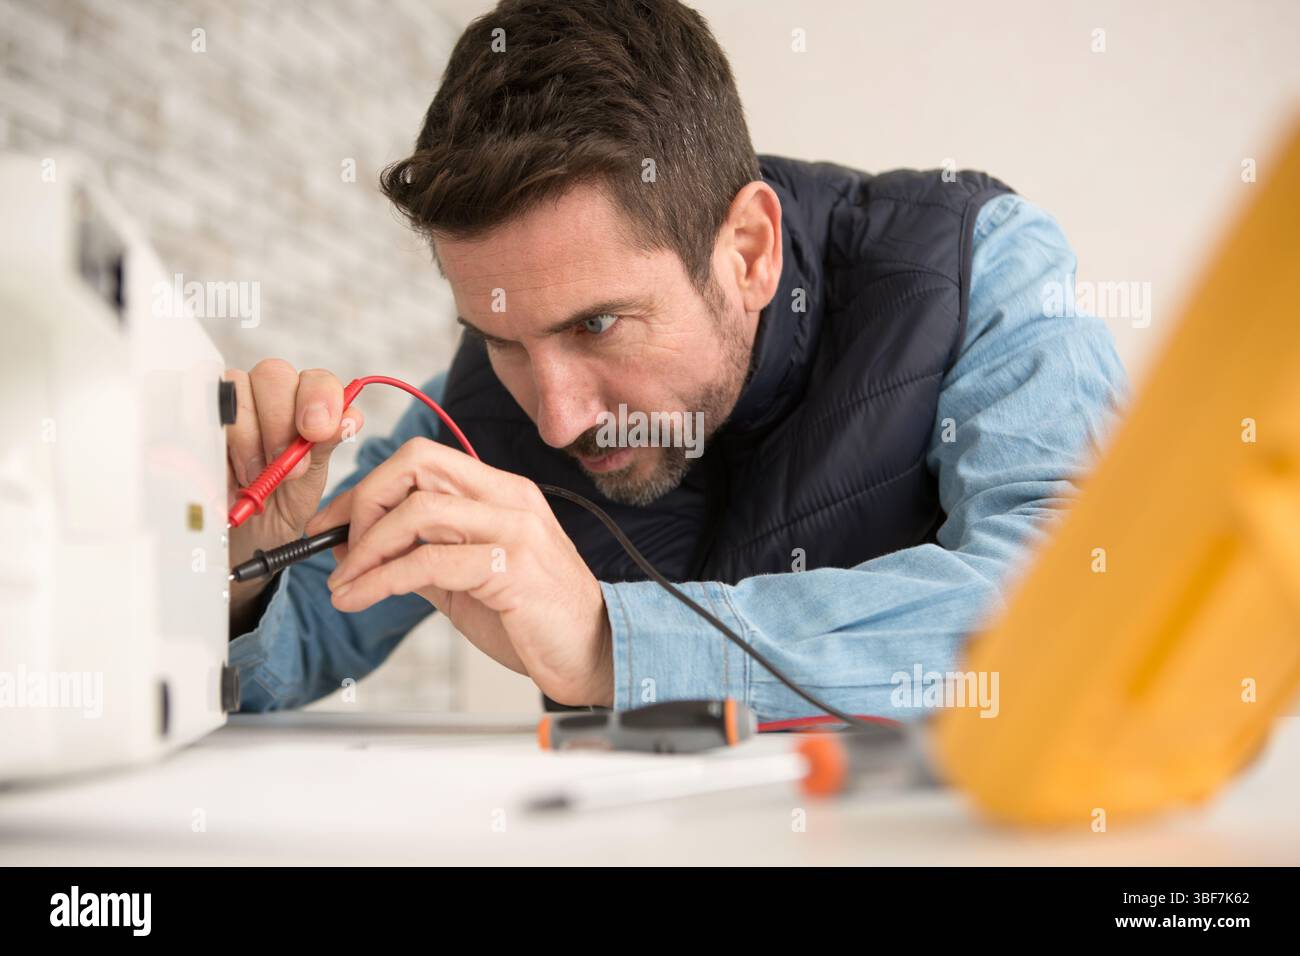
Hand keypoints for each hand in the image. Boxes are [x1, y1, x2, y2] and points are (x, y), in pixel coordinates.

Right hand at [224, 360, 363, 614]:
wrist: (244, 536)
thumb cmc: (281, 503)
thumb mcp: (309, 482)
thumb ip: (325, 446)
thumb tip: (349, 418)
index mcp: (308, 403)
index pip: (317, 379)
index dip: (319, 400)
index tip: (316, 432)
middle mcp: (271, 393)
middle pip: (273, 374)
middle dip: (280, 420)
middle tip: (279, 461)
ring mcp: (232, 400)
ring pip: (237, 386)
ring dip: (247, 436)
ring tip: (252, 475)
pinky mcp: (198, 414)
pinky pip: (200, 404)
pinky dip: (215, 435)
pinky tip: (225, 465)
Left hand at [305, 437, 613, 707]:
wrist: (594, 654)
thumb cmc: (534, 620)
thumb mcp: (468, 581)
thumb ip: (423, 558)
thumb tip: (357, 551)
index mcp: (501, 492)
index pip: (422, 461)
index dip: (367, 487)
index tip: (332, 524)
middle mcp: (510, 499)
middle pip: (416, 465)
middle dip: (362, 502)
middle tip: (335, 546)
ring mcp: (515, 530)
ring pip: (418, 511)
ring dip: (365, 549)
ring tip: (344, 585)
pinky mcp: (512, 569)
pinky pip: (430, 562)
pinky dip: (383, 581)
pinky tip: (362, 599)